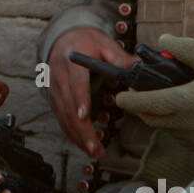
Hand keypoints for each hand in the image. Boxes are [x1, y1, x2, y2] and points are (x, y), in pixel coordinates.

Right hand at [47, 28, 135, 158]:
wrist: (62, 40)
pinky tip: (86, 145)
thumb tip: (139, 67)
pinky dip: (72, 134)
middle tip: (95, 148)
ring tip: (94, 152)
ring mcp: (54, 91)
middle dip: (82, 131)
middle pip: (69, 108)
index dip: (80, 100)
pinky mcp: (54, 100)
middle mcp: (59, 78)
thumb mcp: (104, 44)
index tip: (85, 116)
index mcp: (71, 62)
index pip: (75, 83)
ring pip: (64, 118)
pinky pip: (62, 119)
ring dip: (78, 137)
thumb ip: (120, 58)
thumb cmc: (85, 42)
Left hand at [113, 35, 193, 158]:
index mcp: (185, 102)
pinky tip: (191, 111)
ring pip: (166, 129)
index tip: (120, 97)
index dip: (129, 100)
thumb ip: (184, 49)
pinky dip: (179, 125)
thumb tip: (161, 42)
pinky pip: (183, 137)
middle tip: (144, 93)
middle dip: (142, 107)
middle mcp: (187, 126)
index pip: (145, 104)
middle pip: (152, 119)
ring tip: (172, 97)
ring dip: (161, 116)